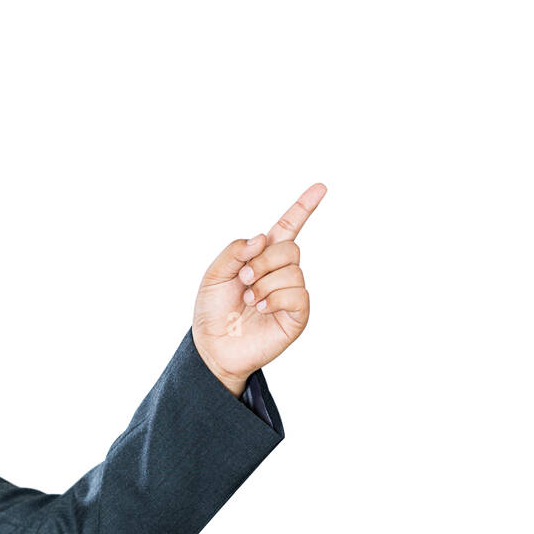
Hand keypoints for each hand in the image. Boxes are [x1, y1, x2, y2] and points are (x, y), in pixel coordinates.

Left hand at [192, 183, 326, 394]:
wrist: (212, 346)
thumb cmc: (212, 311)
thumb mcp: (214, 275)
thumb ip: (234, 251)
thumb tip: (263, 238)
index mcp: (261, 257)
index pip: (288, 227)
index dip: (304, 207)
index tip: (321, 187)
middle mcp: (280, 272)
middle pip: (291, 247)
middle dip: (264, 261)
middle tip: (244, 280)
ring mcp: (290, 294)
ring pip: (293, 271)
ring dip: (265, 284)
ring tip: (248, 300)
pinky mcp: (296, 315)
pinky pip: (298, 294)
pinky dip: (274, 299)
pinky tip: (260, 309)